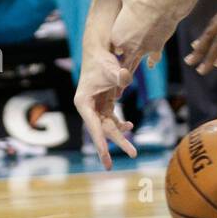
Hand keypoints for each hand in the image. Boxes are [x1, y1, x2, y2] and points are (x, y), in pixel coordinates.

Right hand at [74, 45, 135, 168]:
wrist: (99, 51)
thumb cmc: (103, 61)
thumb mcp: (111, 69)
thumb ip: (120, 77)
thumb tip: (126, 81)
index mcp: (83, 103)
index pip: (94, 127)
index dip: (101, 143)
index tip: (106, 156)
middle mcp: (87, 108)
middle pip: (101, 131)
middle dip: (112, 147)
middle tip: (113, 165)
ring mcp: (95, 107)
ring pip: (108, 127)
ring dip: (120, 138)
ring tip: (133, 152)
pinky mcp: (103, 104)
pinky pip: (112, 119)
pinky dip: (121, 124)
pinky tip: (130, 127)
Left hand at [110, 0, 177, 73]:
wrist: (162, 6)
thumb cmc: (143, 0)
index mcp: (116, 35)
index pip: (114, 44)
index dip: (118, 41)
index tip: (119, 41)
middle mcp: (127, 46)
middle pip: (122, 57)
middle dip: (121, 61)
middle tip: (119, 66)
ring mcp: (141, 49)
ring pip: (134, 62)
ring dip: (132, 67)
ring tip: (128, 76)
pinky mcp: (155, 49)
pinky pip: (153, 58)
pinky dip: (152, 61)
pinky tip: (151, 64)